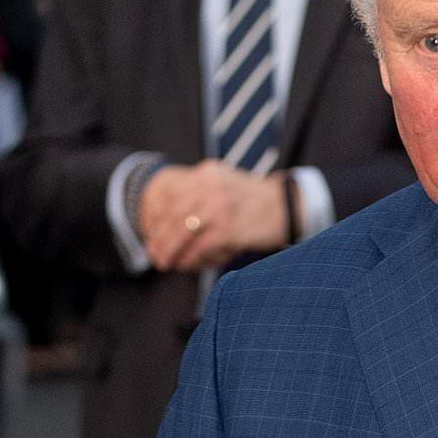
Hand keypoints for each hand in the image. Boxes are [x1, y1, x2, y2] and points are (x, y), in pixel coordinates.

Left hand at [139, 160, 288, 271]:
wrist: (287, 207)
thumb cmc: (254, 201)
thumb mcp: (225, 184)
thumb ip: (198, 194)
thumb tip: (164, 223)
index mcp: (207, 173)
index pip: (168, 193)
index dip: (154, 216)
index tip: (150, 232)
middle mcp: (211, 186)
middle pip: (172, 214)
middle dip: (159, 237)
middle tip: (155, 254)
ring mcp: (220, 207)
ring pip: (181, 232)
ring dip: (170, 251)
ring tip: (167, 262)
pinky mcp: (228, 230)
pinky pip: (199, 248)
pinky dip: (190, 259)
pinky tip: (187, 264)